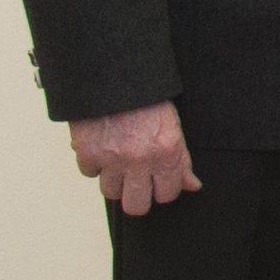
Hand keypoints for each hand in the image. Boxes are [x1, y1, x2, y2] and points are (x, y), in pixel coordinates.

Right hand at [69, 99, 200, 215]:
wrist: (116, 73)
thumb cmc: (147, 97)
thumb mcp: (173, 125)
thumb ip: (182, 160)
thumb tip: (192, 185)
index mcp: (167, 151)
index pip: (168, 194)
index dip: (164, 189)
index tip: (160, 183)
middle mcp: (140, 159)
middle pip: (136, 206)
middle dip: (138, 196)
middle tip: (138, 181)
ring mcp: (112, 159)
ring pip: (111, 193)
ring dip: (114, 179)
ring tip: (120, 159)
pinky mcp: (87, 153)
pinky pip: (89, 173)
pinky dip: (94, 164)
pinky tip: (103, 146)